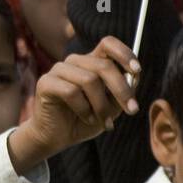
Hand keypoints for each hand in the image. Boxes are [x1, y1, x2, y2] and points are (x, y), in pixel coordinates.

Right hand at [7, 37, 140, 173]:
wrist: (58, 138)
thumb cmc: (85, 120)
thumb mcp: (111, 107)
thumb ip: (122, 91)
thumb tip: (134, 76)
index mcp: (91, 62)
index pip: (108, 44)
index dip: (124, 53)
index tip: (137, 71)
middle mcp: (75, 61)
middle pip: (103, 65)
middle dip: (121, 89)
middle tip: (132, 110)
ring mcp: (58, 69)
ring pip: (89, 80)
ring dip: (102, 106)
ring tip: (105, 122)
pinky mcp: (45, 83)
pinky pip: (71, 92)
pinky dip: (84, 109)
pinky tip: (86, 118)